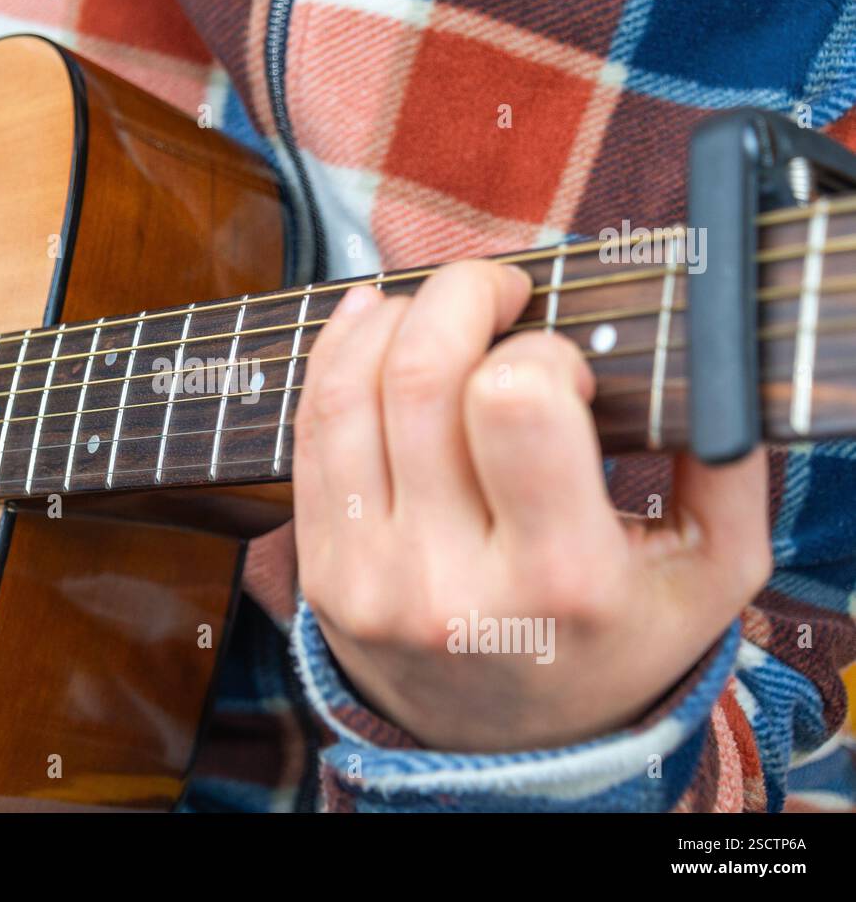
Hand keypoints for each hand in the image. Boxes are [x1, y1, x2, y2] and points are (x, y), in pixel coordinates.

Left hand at [292, 260, 770, 750]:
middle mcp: (449, 583)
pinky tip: (371, 322)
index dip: (540, 350)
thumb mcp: (705, 579)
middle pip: (420, 379)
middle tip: (498, 288)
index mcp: (558, 582)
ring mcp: (371, 578)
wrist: (503, 743)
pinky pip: (308, 433)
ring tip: (435, 304)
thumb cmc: (609, 644)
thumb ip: (722, 472)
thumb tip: (698, 365)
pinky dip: (336, 356)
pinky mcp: (324, 570)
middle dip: (461, 294)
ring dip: (393, 316)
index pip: (515, 404)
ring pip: (349, 394)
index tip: (562, 365)